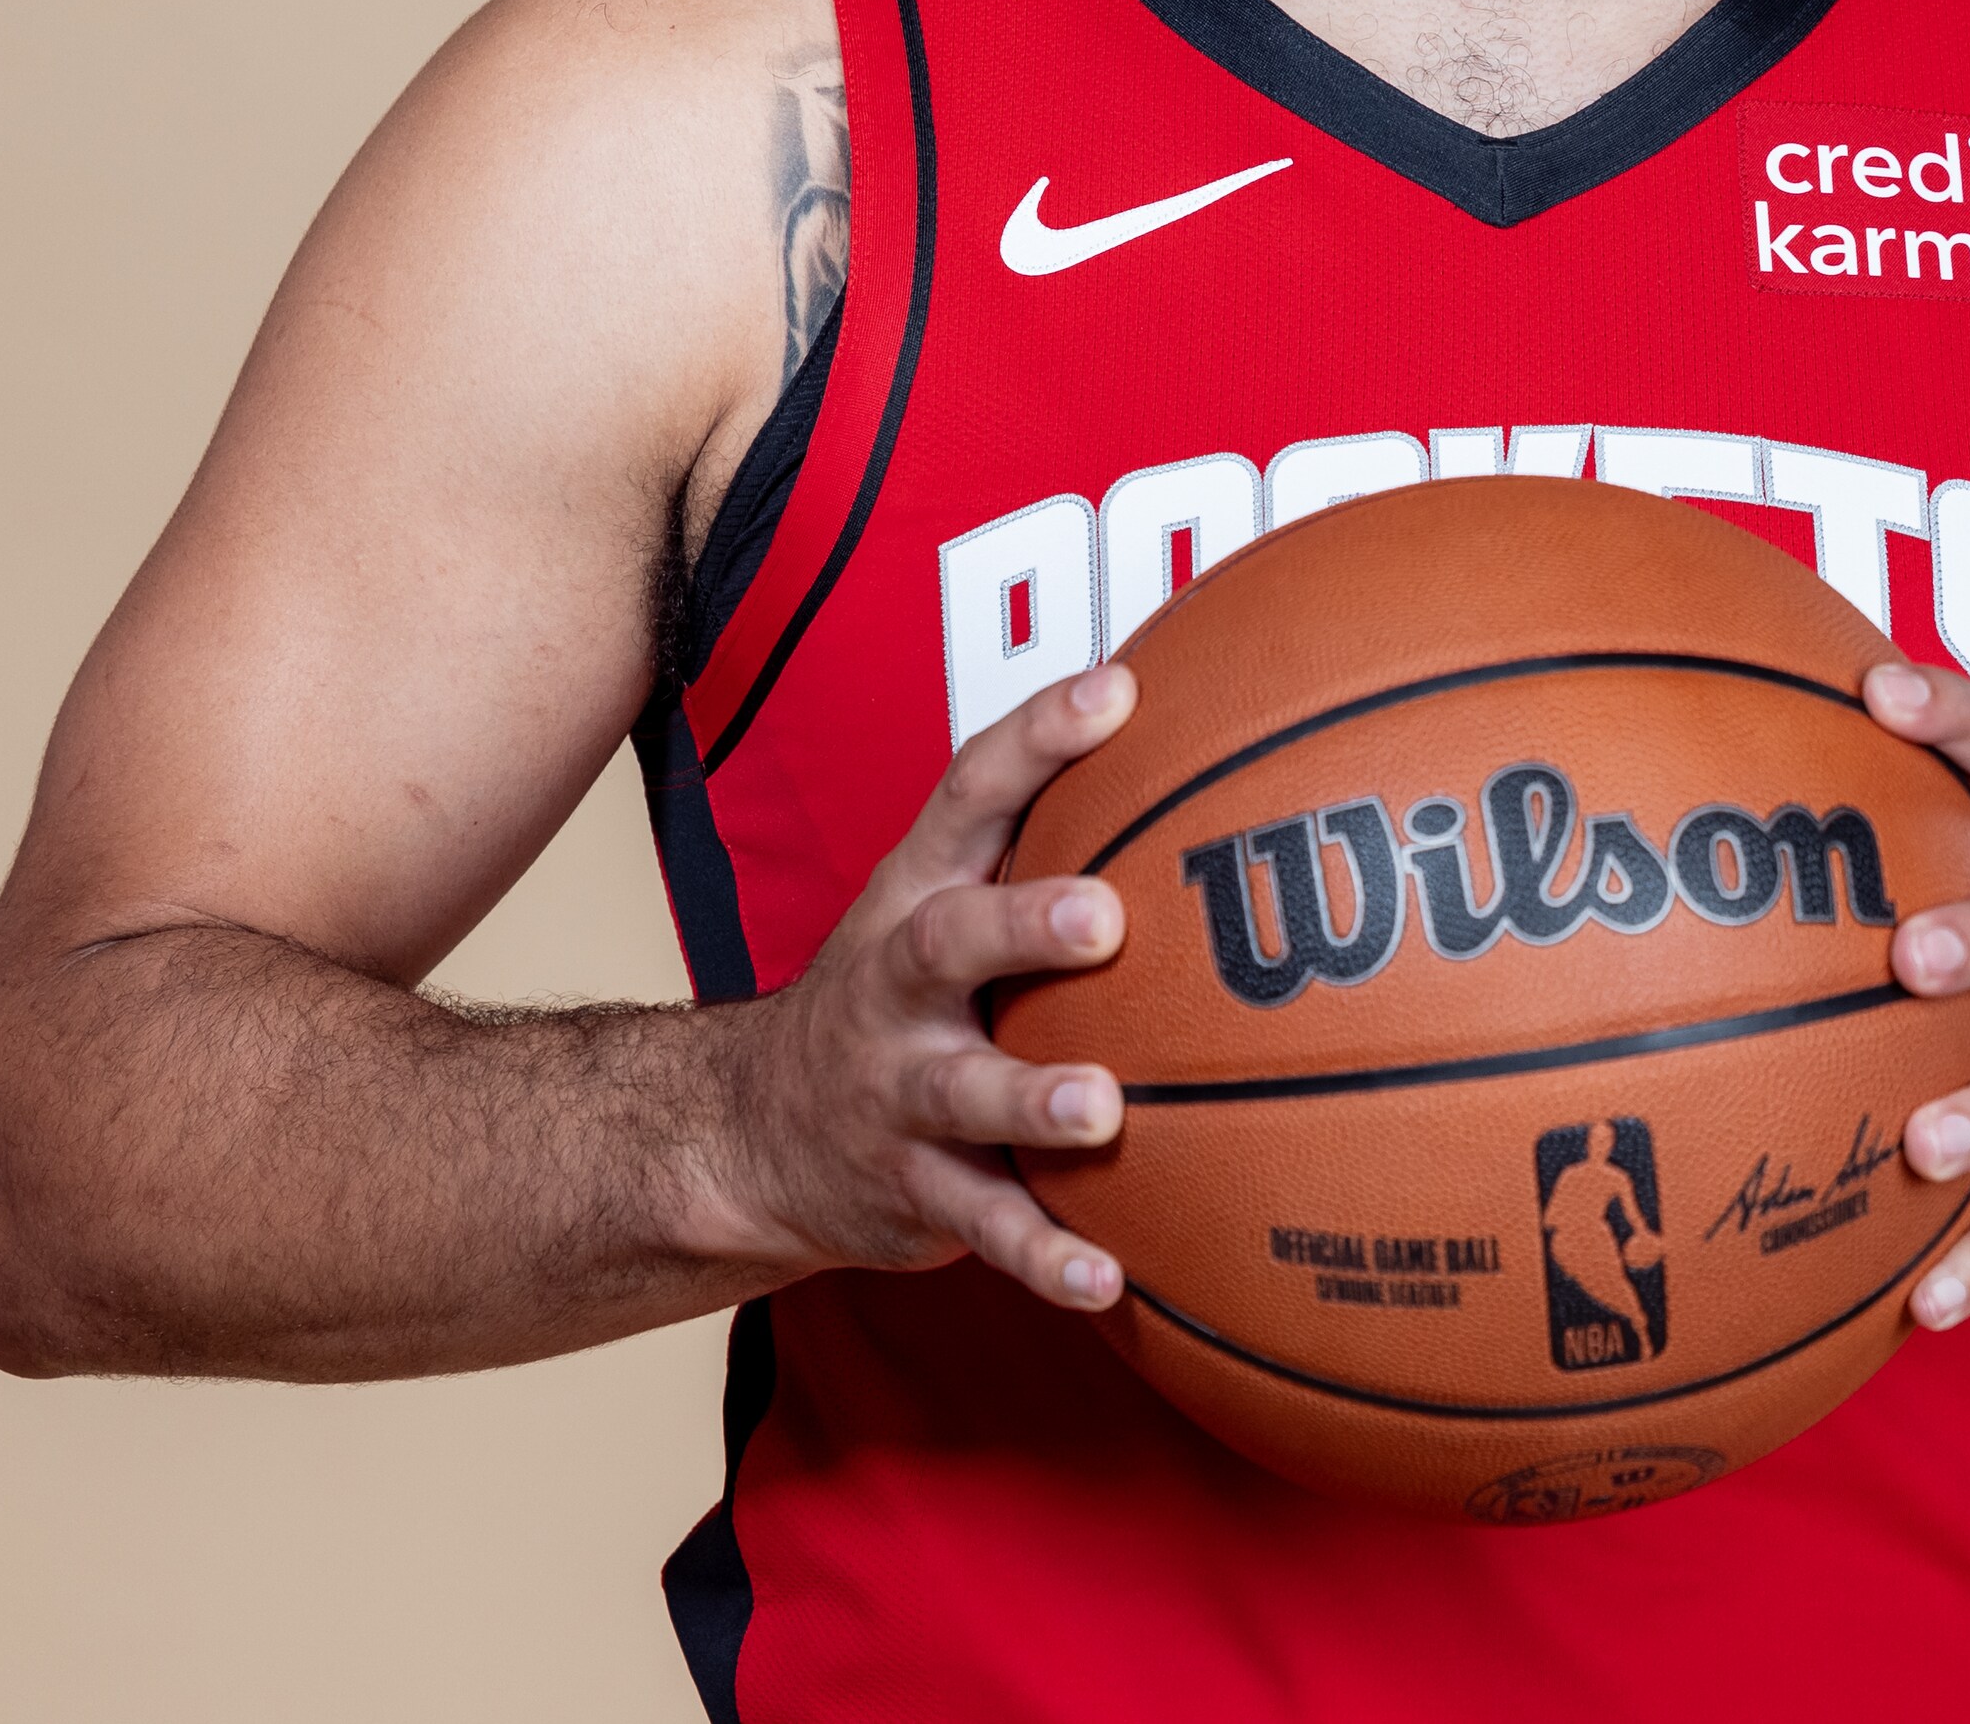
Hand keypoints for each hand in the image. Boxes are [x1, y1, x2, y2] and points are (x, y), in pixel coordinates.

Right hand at [693, 664, 1142, 1309]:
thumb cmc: (900, 995)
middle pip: (948, 940)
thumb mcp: (944, 899)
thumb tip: (1218, 753)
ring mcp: (899, 1090)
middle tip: (1101, 917)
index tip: (1119, 692)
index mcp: (917, 894)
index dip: (1039, 737)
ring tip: (1101, 1109)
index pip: (970, 792)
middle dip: (1021, 925)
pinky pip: (985, 1226)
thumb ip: (1054, 838)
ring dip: (1032, 1100)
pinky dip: (1045, 1255)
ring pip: (963, 1093)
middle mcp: (898, 983)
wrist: (750, 1131)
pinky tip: (1110, 1278)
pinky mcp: (915, 1189)